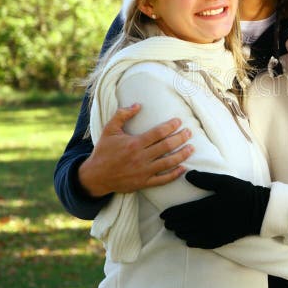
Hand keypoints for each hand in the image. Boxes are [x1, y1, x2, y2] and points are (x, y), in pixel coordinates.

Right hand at [78, 104, 192, 196]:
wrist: (95, 176)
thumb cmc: (103, 151)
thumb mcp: (109, 130)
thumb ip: (122, 115)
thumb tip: (137, 104)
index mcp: (134, 144)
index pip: (158, 133)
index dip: (171, 126)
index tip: (179, 121)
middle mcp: (141, 158)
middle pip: (167, 146)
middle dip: (181, 138)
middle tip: (189, 132)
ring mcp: (143, 172)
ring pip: (168, 163)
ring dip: (182, 155)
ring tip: (192, 148)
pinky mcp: (144, 183)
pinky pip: (163, 180)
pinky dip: (175, 174)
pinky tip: (184, 168)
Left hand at [161, 170, 269, 248]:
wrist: (260, 210)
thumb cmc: (242, 193)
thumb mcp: (224, 182)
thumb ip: (205, 179)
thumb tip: (187, 175)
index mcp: (207, 206)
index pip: (184, 212)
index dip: (172, 214)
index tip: (163, 215)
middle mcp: (208, 222)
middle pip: (186, 225)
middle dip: (174, 224)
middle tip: (166, 224)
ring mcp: (215, 232)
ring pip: (193, 235)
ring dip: (182, 233)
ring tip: (175, 231)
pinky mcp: (223, 239)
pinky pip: (204, 244)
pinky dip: (194, 243)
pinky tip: (189, 242)